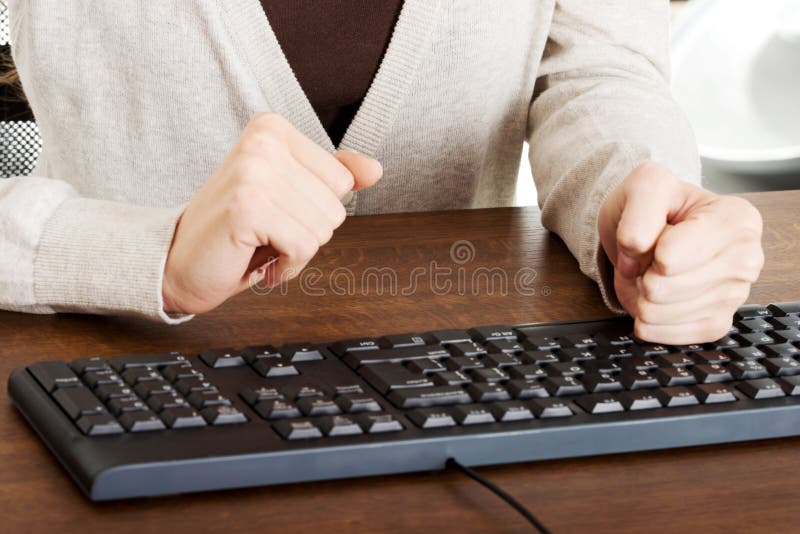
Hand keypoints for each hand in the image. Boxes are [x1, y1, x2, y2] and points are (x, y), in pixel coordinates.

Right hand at [162, 113, 382, 314]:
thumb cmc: (234, 231)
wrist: (179, 263)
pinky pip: (303, 247)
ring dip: (296, 252)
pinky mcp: (247, 207)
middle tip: (267, 232)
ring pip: (322, 228)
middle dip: (308, 232)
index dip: (316, 209)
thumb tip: (375, 169)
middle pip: (335, 205)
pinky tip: (259, 261)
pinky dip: (287, 267)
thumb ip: (330, 177)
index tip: (279, 212)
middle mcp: (262, 142)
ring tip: (261, 245)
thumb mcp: (289, 196)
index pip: (342, 179)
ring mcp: (253, 172)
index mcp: (272, 130)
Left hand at [598, 162, 763, 343]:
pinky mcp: (717, 323)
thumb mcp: (645, 186)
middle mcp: (746, 260)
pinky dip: (646, 316)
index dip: (641, 247)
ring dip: (639, 293)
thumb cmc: (657, 207)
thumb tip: (638, 248)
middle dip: (639, 272)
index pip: (667, 258)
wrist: (655, 228)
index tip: (652, 232)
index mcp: (738, 220)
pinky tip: (659, 295)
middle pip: (659, 289)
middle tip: (648, 255)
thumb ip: (640, 210)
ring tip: (653, 270)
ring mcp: (734, 296)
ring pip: (655, 313)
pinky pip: (661, 333)